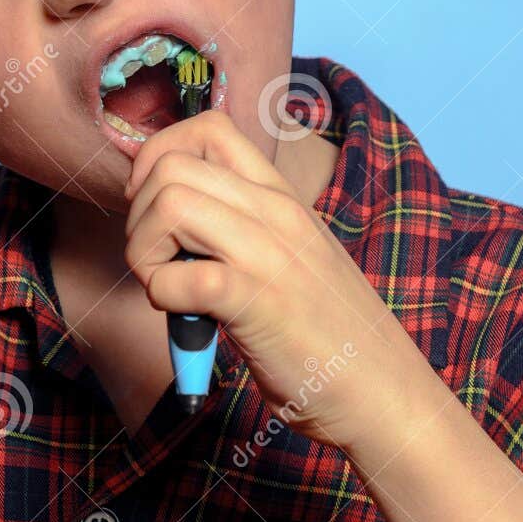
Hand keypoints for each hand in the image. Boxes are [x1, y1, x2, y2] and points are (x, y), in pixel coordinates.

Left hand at [122, 109, 432, 452]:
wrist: (384, 395)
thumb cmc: (331, 338)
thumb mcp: (294, 260)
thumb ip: (245, 232)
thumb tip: (175, 229)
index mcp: (283, 198)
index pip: (208, 127)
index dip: (159, 159)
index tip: (155, 208)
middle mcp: (277, 212)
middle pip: (171, 163)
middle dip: (138, 212)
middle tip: (155, 259)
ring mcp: (268, 254)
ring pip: (168, 204)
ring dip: (144, 251)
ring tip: (168, 287)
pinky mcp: (256, 302)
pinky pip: (178, 276)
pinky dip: (162, 295)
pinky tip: (185, 318)